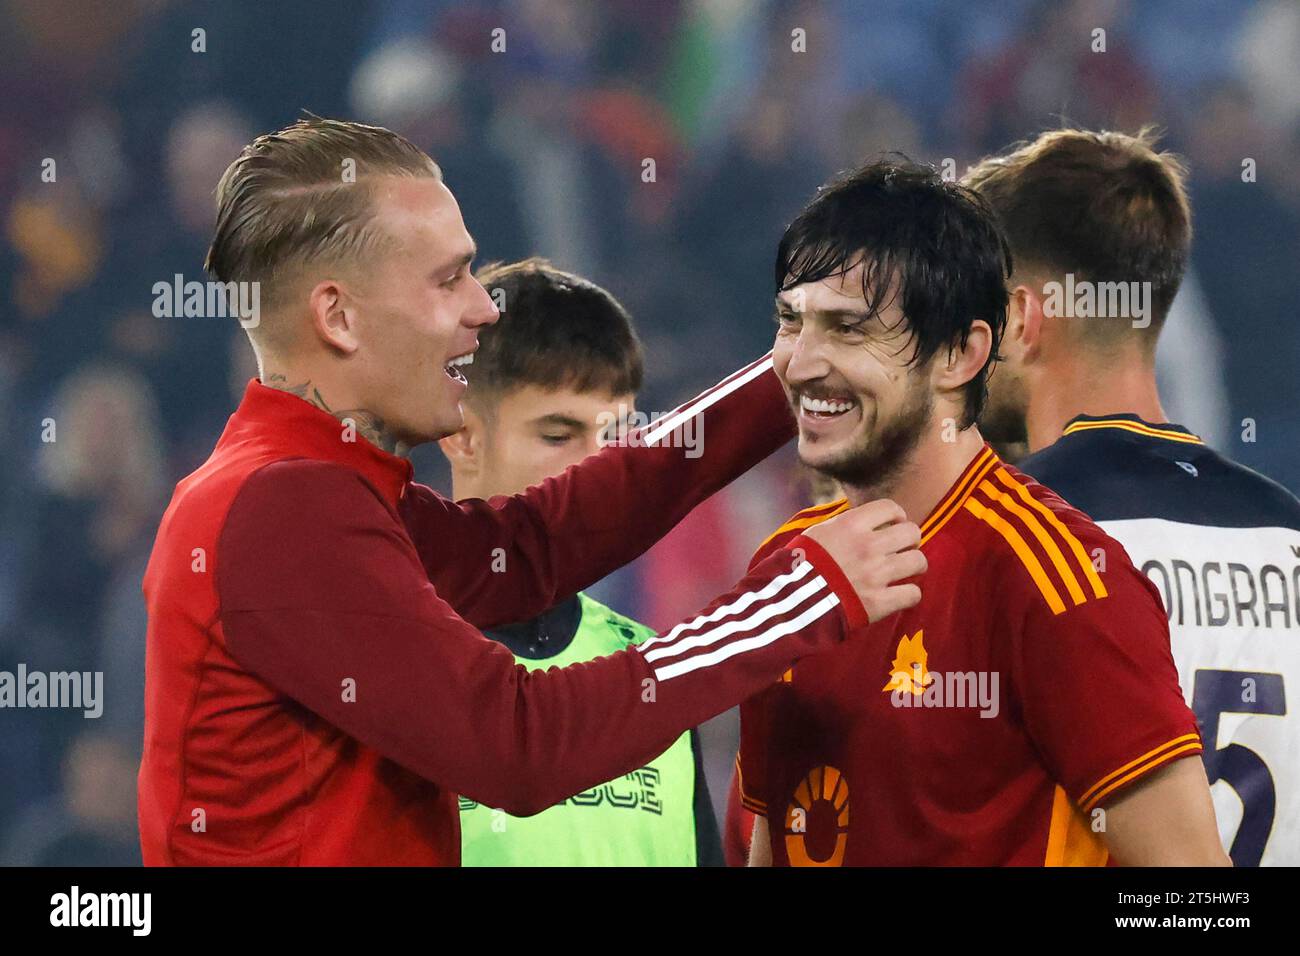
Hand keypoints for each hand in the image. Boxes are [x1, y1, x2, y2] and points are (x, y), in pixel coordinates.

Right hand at [802, 499, 924, 622]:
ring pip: (919, 561)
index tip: (894, 523)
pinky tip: (900, 594)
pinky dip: (909, 594)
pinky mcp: (879, 602)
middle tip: (902, 548)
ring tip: (904, 570)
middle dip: (909, 540)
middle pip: (912, 532)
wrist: (790, 601)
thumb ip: (844, 525)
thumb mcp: (816, 533)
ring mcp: (876, 575)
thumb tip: (864, 522)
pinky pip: (913, 594)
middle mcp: (868, 546)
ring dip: (913, 565)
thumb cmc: (799, 565)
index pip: (891, 507)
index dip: (897, 515)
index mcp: (851, 525)